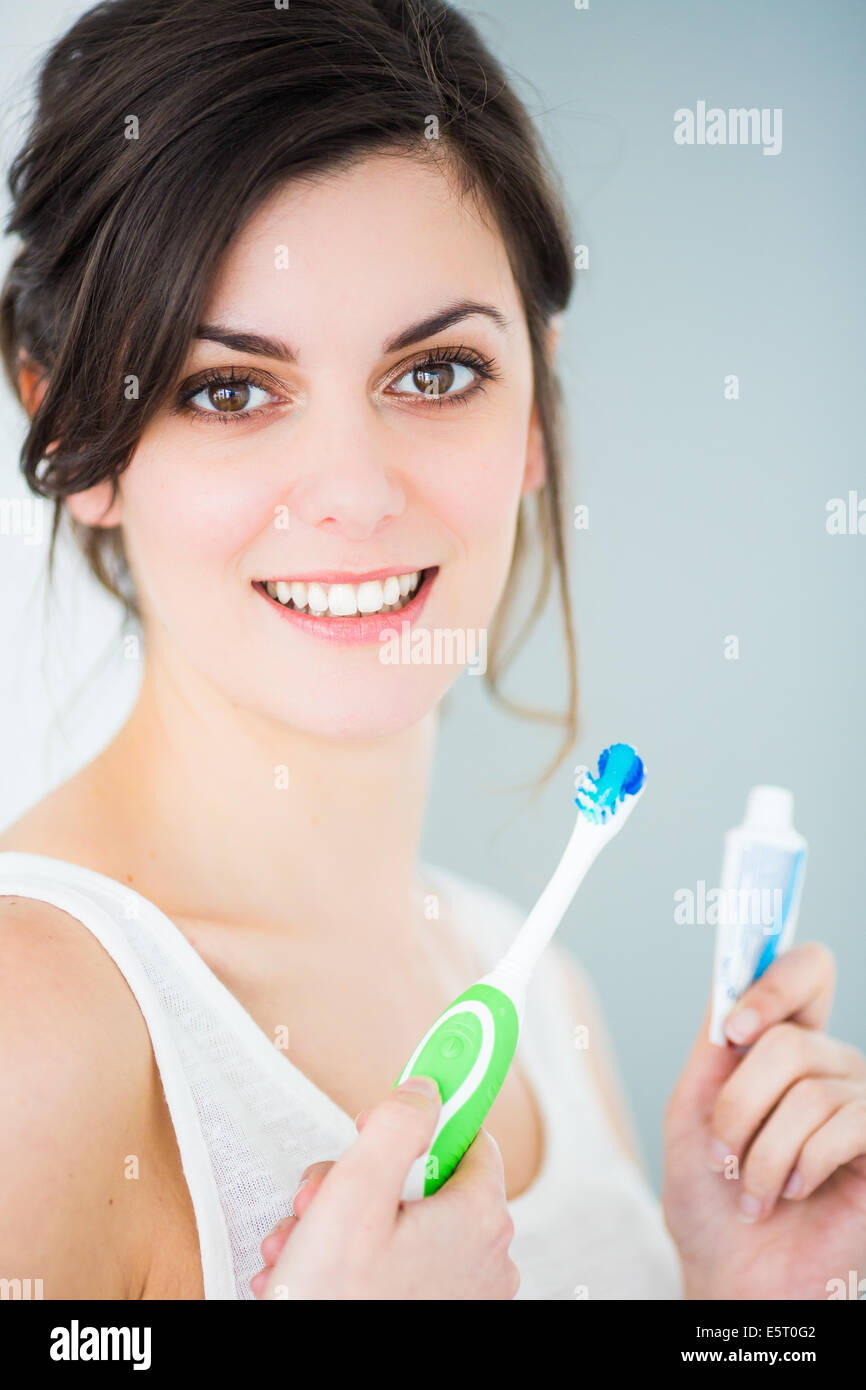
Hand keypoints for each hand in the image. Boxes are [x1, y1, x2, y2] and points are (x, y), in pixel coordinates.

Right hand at [250, 1076, 518, 1299]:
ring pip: (401, 1224)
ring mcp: (466, 1293)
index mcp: (478, 1214)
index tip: (401, 1094)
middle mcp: (486, 1254)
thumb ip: (395, 1124)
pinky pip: (400, 1267)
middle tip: (315, 1202)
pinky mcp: (441, 1315)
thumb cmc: (336, 1301)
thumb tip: (427, 1086)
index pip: (468, 1130)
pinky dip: (355, 1263)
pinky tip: (310, 1276)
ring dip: (342, 1225)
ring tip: (300, 1250)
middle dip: (357, 1182)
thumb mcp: (355, 1192)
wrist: (315, 1387)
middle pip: (421, 1179)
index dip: (422, 1113)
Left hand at [663, 943, 865, 1299]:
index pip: (808, 972)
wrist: (732, 1275)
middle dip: (740, 1104)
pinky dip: (803, 1165)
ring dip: (763, 1152)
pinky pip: (846, 1124)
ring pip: (809, 1090)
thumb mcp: (691, 1113)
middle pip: (789, 1041)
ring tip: (753, 1191)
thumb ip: (713, 1050)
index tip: (734, 1026)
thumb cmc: (709, 1198)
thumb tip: (730, 987)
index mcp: (783, 1045)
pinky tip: (795, 1193)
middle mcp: (830, 1065)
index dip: (777, 982)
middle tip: (724, 1152)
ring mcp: (860, 1103)